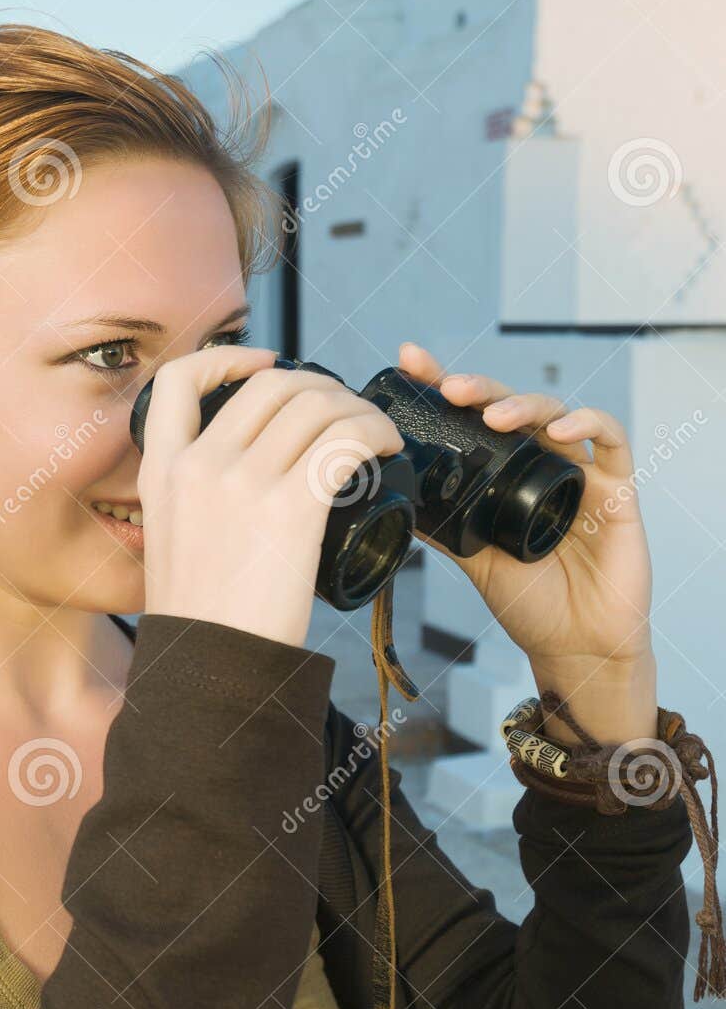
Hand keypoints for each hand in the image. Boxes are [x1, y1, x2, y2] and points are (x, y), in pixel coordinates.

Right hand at [138, 347, 404, 648]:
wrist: (209, 670)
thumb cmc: (202, 622)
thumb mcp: (171, 544)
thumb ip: (192, 506)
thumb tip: (239, 493)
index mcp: (161, 472)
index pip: (177, 380)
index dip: (227, 358)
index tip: (264, 364)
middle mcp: (198, 465)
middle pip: (270, 384)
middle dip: (318, 384)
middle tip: (343, 411)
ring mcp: (242, 483)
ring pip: (315, 403)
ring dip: (356, 407)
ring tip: (375, 432)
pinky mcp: (289, 509)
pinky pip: (344, 440)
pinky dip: (375, 431)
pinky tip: (387, 446)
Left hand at [396, 342, 657, 741]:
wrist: (575, 646)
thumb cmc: (530, 601)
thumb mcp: (473, 559)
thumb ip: (441, 528)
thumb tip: (389, 499)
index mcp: (506, 474)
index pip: (474, 417)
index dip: (445, 385)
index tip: (412, 362)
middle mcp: (541, 464)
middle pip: (513, 407)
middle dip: (481, 388)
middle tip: (450, 388)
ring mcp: (580, 473)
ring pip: (556, 415)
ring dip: (524, 405)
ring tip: (493, 414)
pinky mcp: (618, 489)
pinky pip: (611, 442)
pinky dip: (587, 425)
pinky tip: (560, 431)